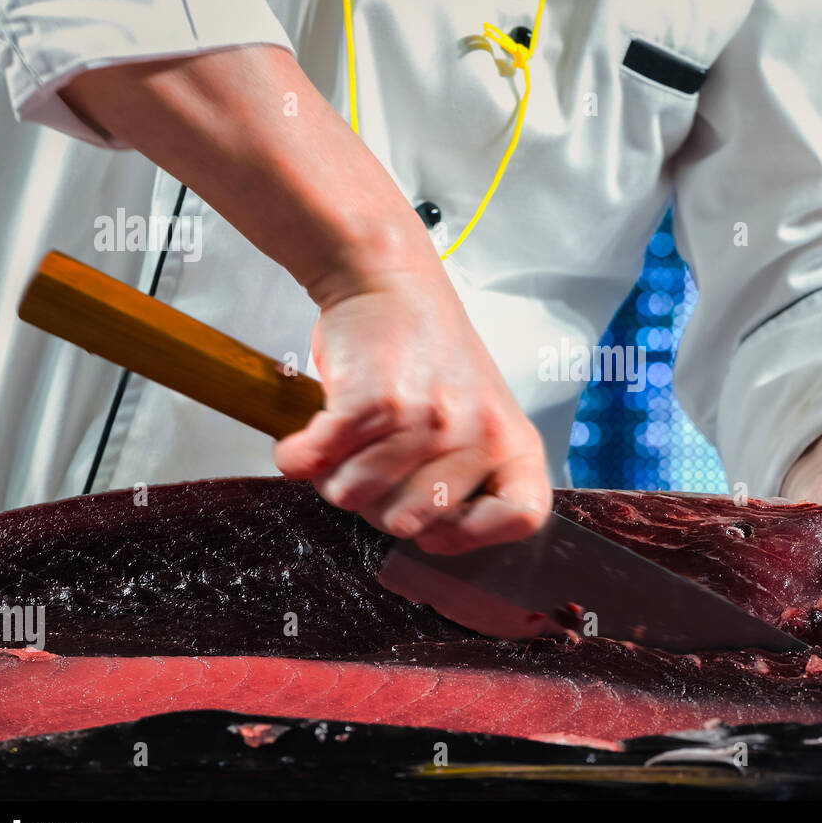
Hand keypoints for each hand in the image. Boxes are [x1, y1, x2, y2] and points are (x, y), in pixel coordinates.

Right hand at [275, 256, 551, 553]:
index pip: (523, 518)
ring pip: (355, 499)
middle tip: (371, 457)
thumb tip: (430, 541)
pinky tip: (305, 438)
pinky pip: (320, 464)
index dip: (473, 534)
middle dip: (375, 501)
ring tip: (344, 438)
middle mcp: (478, 435)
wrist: (389, 281)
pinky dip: (299, 456)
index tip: (440, 525)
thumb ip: (463, 477)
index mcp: (514, 442)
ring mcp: (428, 421)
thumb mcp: (474, 416)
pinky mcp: (375, 405)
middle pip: (409, 525)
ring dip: (332, 474)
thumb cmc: (426, 355)